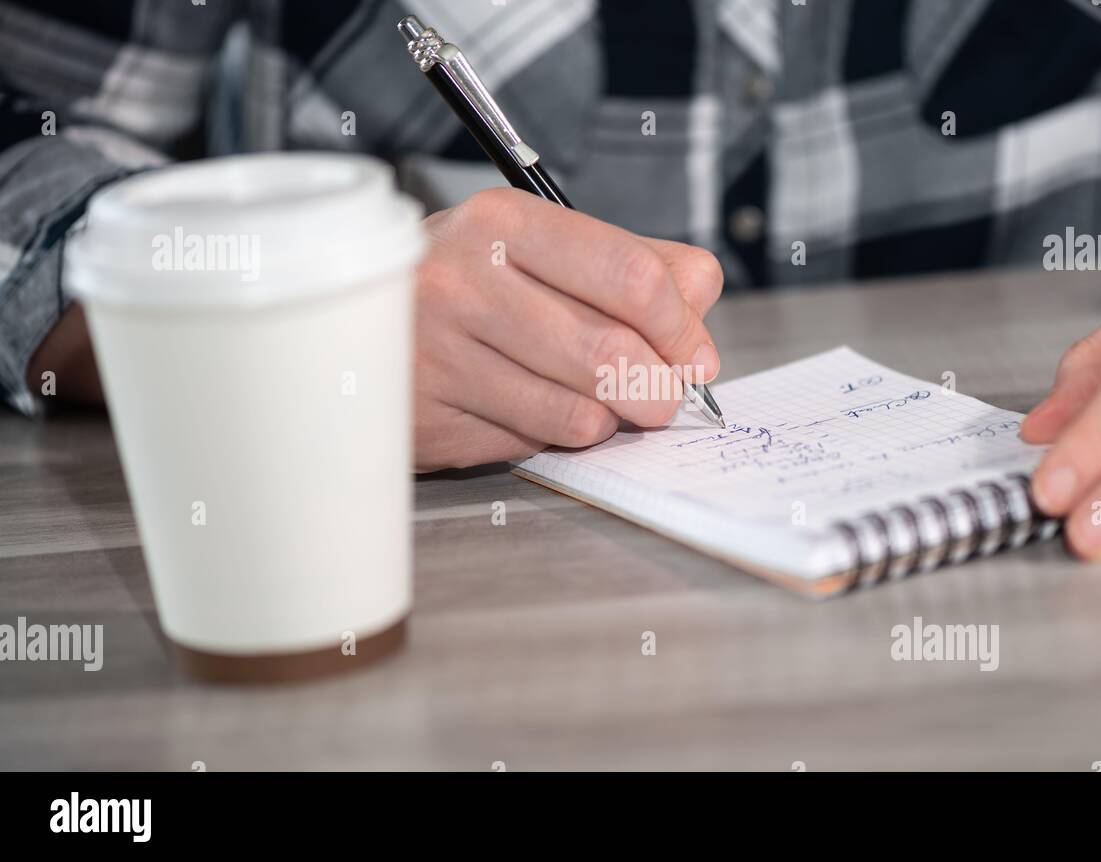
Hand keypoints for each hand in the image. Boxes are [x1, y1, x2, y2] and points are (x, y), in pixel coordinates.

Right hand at [412, 187, 722, 470]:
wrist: (355, 321)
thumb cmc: (467, 283)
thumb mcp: (541, 248)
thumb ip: (634, 264)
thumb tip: (702, 308)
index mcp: (504, 224)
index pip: (631, 276)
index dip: (682, 327)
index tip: (696, 355)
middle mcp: (464, 281)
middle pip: (612, 352)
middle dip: (660, 388)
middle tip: (663, 396)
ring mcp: (439, 354)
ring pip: (579, 411)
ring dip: (612, 418)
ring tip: (605, 403)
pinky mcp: (430, 417)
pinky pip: (534, 443)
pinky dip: (557, 436)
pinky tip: (540, 410)